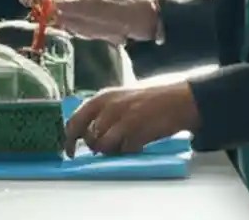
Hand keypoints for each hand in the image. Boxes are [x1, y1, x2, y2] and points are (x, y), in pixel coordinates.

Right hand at [19, 0, 158, 43]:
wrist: (128, 20)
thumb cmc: (111, 7)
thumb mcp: (89, 6)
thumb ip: (67, 6)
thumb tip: (49, 9)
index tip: (37, 13)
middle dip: (41, 13)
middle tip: (55, 23)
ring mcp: (62, 0)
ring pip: (43, 13)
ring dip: (50, 23)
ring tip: (70, 25)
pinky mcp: (66, 14)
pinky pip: (53, 22)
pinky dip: (58, 28)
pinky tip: (72, 29)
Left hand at [65, 82, 199, 156]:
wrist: (179, 99)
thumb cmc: (150, 98)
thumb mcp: (120, 97)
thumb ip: (103, 110)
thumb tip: (86, 129)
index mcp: (102, 97)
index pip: (75, 120)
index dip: (69, 139)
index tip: (70, 151)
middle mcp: (108, 107)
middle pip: (88, 137)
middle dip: (93, 146)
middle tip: (103, 147)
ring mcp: (122, 120)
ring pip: (103, 147)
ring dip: (111, 150)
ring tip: (124, 143)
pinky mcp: (136, 132)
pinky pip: (123, 151)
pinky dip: (127, 151)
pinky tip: (136, 143)